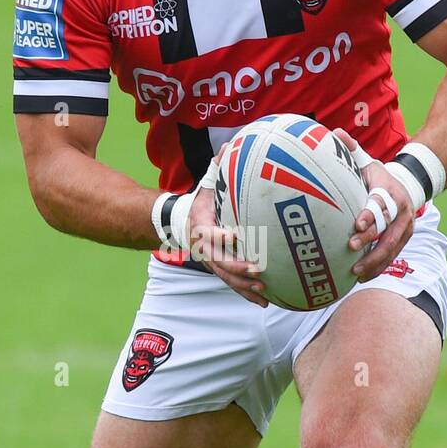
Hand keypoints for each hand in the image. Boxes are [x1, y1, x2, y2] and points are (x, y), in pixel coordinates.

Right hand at [188, 146, 268, 306]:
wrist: (182, 222)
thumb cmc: (202, 200)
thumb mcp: (207, 183)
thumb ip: (217, 168)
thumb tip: (230, 146)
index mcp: (200, 225)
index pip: (207, 232)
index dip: (219, 236)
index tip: (233, 236)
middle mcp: (204, 247)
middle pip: (218, 261)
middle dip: (237, 267)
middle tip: (257, 269)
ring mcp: (211, 261)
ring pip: (226, 277)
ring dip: (244, 285)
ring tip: (263, 290)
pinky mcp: (219, 269)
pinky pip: (232, 283)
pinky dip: (246, 294)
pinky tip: (264, 301)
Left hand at [332, 128, 414, 282]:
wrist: (407, 186)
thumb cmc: (376, 177)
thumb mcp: (365, 162)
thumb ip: (349, 150)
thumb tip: (334, 133)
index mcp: (389, 190)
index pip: (380, 203)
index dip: (370, 215)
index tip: (356, 225)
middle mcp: (401, 210)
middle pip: (388, 230)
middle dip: (370, 241)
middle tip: (351, 249)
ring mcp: (405, 227)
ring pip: (392, 247)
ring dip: (374, 261)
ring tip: (355, 272)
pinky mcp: (405, 240)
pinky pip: (392, 256)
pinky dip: (378, 267)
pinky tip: (362, 278)